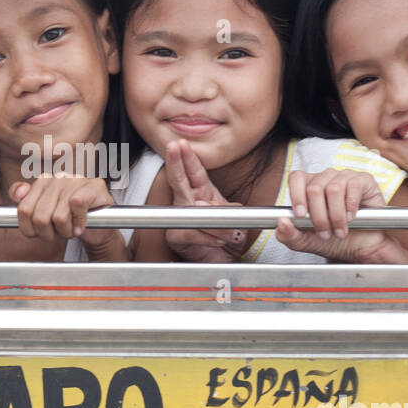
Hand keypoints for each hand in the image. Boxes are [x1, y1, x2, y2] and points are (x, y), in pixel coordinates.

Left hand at [9, 174, 125, 259]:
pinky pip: (77, 206)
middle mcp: (57, 179)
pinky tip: (80, 227)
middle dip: (48, 234)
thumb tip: (17, 194)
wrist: (102, 222)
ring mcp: (75, 181)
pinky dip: (79, 223)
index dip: (30, 229)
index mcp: (42, 182)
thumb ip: (26, 203)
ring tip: (70, 230)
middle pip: (40, 217)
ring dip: (65, 231)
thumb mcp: (45, 212)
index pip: (24, 209)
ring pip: (59, 216)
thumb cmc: (72, 217)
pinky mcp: (93, 187)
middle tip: (58, 234)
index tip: (38, 233)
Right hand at [162, 140, 247, 262]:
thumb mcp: (234, 221)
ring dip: (216, 223)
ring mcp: (179, 219)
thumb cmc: (227, 239)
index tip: (182, 144)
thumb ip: (228, 212)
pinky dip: (209, 237)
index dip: (189, 159)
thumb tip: (228, 208)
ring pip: (192, 211)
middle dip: (176, 163)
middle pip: (179, 181)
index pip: (195, 173)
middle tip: (173, 147)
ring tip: (234, 234)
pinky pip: (191, 233)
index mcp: (202, 193)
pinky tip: (219, 241)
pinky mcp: (176, 236)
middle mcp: (188, 203)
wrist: (224, 262)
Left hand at [276, 168, 407, 262]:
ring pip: (333, 189)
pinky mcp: (363, 181)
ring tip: (339, 230)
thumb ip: (289, 235)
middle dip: (319, 216)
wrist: (360, 247)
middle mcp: (326, 178)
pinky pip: (353, 187)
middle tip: (325, 233)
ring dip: (336, 216)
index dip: (296, 195)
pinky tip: (351, 218)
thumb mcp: (306, 242)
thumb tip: (281, 223)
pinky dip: (350, 207)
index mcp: (309, 187)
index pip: (297, 178)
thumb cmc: (334, 239)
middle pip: (314, 188)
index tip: (300, 215)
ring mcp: (345, 177)